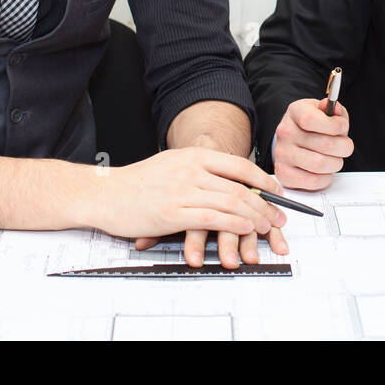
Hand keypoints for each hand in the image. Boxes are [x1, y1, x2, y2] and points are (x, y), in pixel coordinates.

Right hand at [99, 147, 286, 265]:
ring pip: (231, 202)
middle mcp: (191, 169)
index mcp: (193, 155)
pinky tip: (245, 229)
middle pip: (240, 187)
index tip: (278, 191)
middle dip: (265, 204)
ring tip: (268, 227)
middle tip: (279, 216)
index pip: (240, 165)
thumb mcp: (173, 164)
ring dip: (255, 217)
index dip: (264, 179)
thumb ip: (199, 169)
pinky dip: (233, 224)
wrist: (104, 193)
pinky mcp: (172, 213)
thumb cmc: (138, 182)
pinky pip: (212, 219)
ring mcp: (182, 191)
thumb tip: (229, 179)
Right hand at [273, 97, 352, 190]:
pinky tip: (324, 171)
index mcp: (295, 112)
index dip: (334, 126)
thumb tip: (336, 110)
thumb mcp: (325, 111)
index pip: (311, 119)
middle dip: (344, 147)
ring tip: (335, 159)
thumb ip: (335, 110)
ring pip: (319, 164)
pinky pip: (312, 181)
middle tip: (345, 147)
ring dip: (335, 163)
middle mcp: (285, 132)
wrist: (294, 139)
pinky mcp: (284, 173)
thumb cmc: (313, 125)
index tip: (343, 128)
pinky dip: (325, 178)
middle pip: (324, 144)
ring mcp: (282, 154)